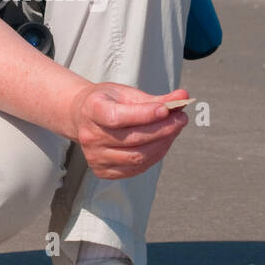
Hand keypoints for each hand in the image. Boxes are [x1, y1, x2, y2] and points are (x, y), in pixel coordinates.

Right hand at [67, 82, 190, 178]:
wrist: (81, 117)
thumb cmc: (106, 102)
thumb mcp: (125, 93)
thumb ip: (155, 98)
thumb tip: (183, 97)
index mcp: (92, 110)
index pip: (118, 117)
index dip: (144, 115)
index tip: (167, 109)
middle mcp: (90, 136)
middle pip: (133, 139)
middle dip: (163, 129)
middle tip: (181, 119)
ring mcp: (95, 157)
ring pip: (138, 157)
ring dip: (162, 144)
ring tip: (174, 130)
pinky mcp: (103, 171)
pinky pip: (136, 168)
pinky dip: (154, 156)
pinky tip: (162, 143)